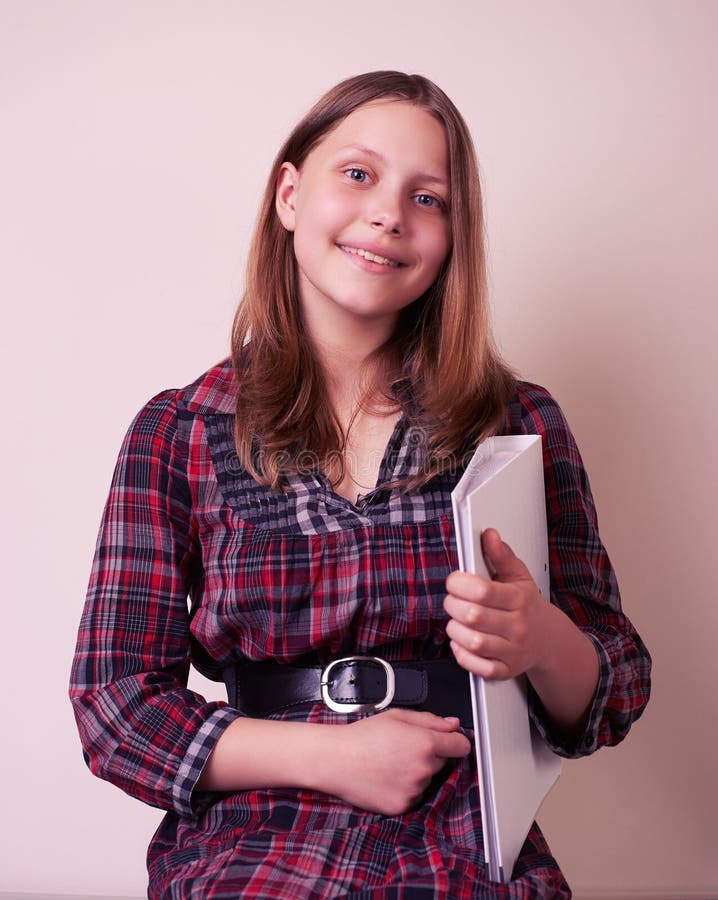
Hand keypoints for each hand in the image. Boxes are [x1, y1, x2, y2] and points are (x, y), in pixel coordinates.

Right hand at [326, 708, 470, 815]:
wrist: (336, 760)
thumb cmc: (363, 736)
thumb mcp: (397, 716)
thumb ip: (430, 720)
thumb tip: (453, 725)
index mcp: (425, 743)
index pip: (461, 746)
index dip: (455, 742)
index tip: (450, 743)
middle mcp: (423, 769)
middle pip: (443, 763)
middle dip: (430, 755)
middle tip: (405, 749)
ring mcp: (414, 790)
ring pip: (427, 780)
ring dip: (417, 773)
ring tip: (391, 763)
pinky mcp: (403, 806)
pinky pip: (414, 796)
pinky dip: (405, 789)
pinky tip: (387, 778)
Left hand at [444, 528, 549, 679]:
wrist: (549, 640)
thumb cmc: (528, 606)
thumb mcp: (519, 576)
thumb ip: (502, 555)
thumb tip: (489, 535)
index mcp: (519, 599)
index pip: (482, 591)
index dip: (459, 583)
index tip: (454, 580)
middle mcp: (517, 626)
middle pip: (472, 616)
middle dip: (452, 605)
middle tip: (452, 600)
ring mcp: (512, 650)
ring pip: (473, 642)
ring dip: (455, 629)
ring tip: (456, 620)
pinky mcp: (506, 669)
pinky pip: (478, 667)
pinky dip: (463, 654)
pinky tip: (462, 642)